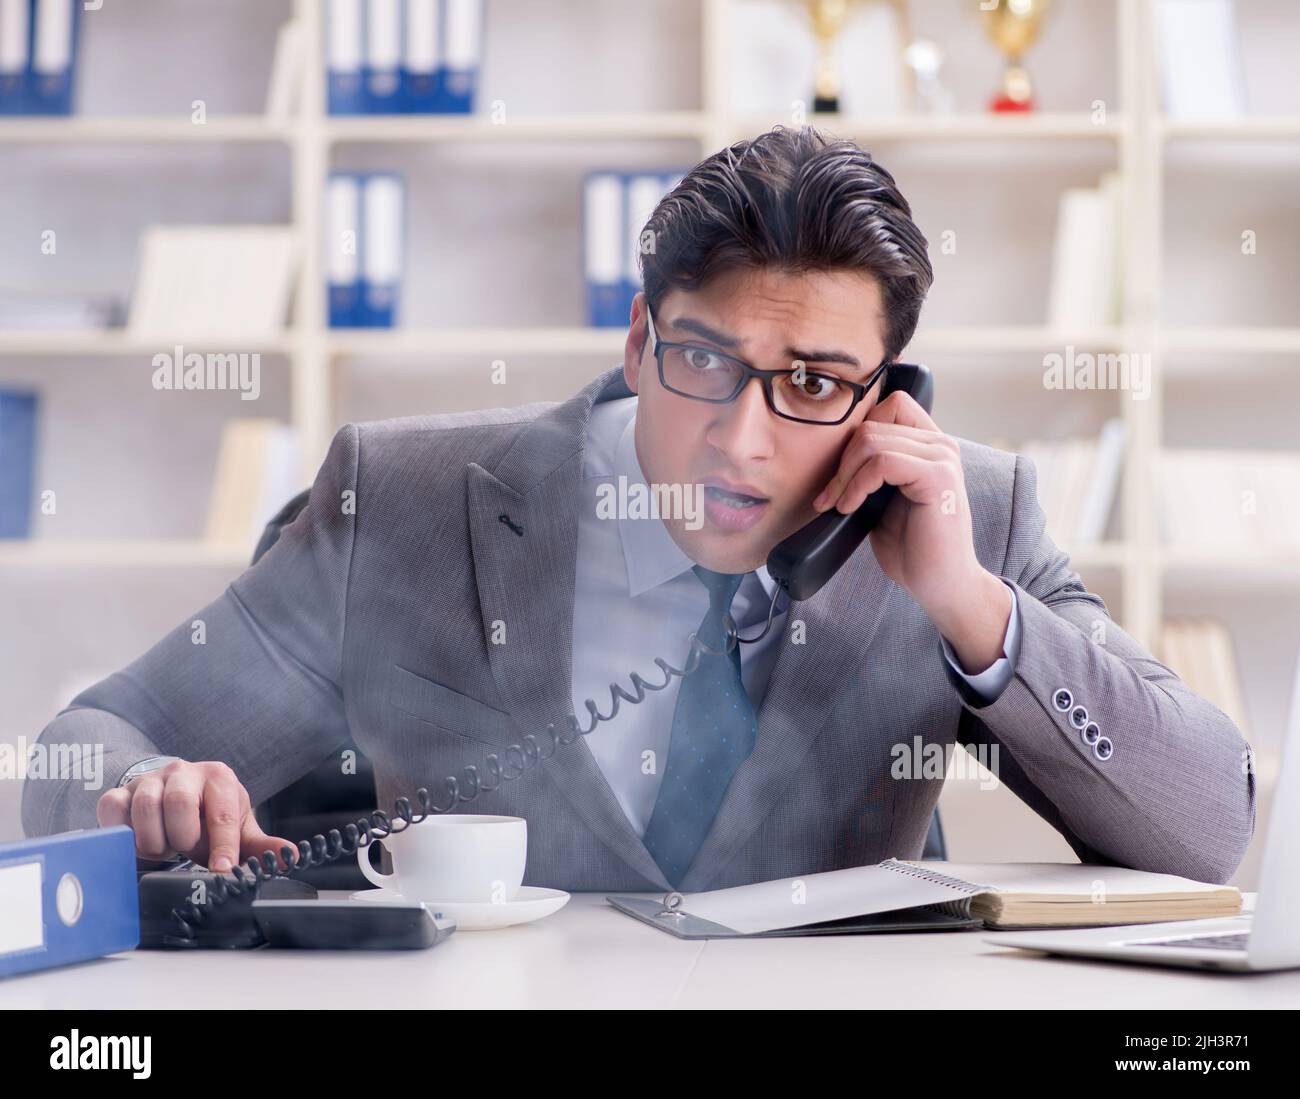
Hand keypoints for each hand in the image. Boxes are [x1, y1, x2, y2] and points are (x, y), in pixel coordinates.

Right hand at [96, 760, 293, 872]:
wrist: (174, 792)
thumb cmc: (208, 813)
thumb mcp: (236, 826)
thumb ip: (260, 845)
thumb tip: (289, 856)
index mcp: (219, 778)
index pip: (221, 813)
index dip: (222, 846)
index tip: (221, 870)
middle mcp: (184, 772)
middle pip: (179, 804)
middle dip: (183, 839)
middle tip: (184, 851)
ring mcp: (150, 779)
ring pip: (145, 809)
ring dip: (153, 841)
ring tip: (163, 848)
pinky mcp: (121, 790)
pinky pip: (113, 809)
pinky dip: (123, 833)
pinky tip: (136, 840)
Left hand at [812, 389, 1008, 671]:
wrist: (939, 583)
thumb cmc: (911, 547)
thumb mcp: (882, 500)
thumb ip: (870, 470)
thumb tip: (831, 452)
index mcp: (929, 445)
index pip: (888, 405)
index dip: (855, 433)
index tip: (838, 474)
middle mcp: (940, 444)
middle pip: (871, 422)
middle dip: (841, 461)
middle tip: (829, 497)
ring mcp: (942, 458)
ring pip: (871, 440)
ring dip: (844, 476)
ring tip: (838, 505)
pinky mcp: (938, 477)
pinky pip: (882, 461)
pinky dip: (857, 484)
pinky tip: (851, 508)